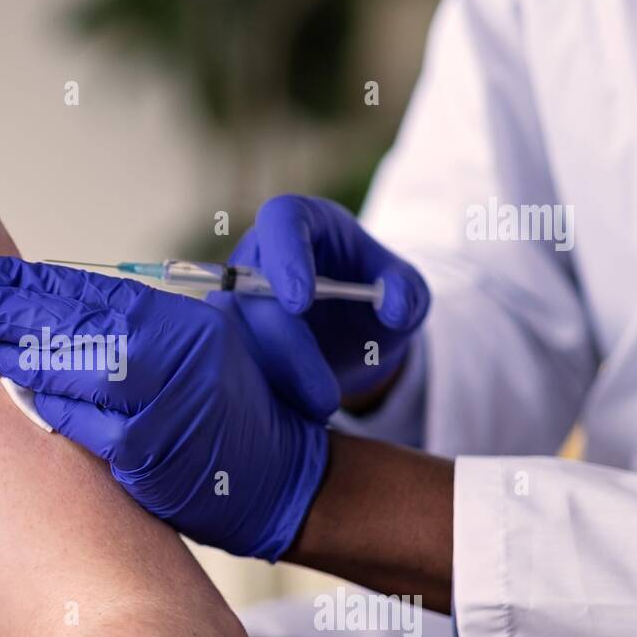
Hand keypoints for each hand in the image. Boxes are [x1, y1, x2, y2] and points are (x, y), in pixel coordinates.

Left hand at [0, 256, 330, 559]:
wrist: (278, 479)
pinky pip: (87, 427)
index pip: (82, 287)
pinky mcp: (153, 455)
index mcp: (177, 319)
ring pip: (76, 370)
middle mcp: (174, 352)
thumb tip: (35, 318)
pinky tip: (19, 396)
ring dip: (19, 357)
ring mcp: (165, 403)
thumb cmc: (218, 410)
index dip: (16, 280)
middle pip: (68, 320)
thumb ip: (121, 332)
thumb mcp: (186, 351)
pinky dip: (52, 410)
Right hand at [231, 195, 429, 403]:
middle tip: (325, 397)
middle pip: (252, 292)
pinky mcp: (227, 339)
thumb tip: (394, 307)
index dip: (285, 257)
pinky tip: (294, 415)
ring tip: (319, 411)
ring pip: (233, 336)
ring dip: (273, 379)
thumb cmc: (378, 293)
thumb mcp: (407, 289)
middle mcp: (258, 255)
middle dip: (286, 347)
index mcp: (302, 222)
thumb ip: (409, 292)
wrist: (355, 330)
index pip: (281, 221)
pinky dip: (261, 393)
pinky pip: (229, 365)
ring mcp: (237, 299)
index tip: (300, 302)